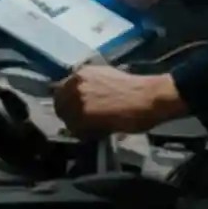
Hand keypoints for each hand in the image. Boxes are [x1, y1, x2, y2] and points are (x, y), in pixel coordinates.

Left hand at [52, 66, 186, 137]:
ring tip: (94, 130)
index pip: (61, 91)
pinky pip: (77, 131)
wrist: (147, 97)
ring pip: (68, 119)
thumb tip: (83, 101)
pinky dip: (86, 136)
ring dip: (78, 127)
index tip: (76, 112)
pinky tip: (99, 134)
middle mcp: (76, 83)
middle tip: (84, 125)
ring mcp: (78, 99)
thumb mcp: (107, 78)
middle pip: (60, 106)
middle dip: (70, 116)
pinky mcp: (83, 115)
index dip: (68, 104)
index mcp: (82, 72)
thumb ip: (90, 86)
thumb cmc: (134, 88)